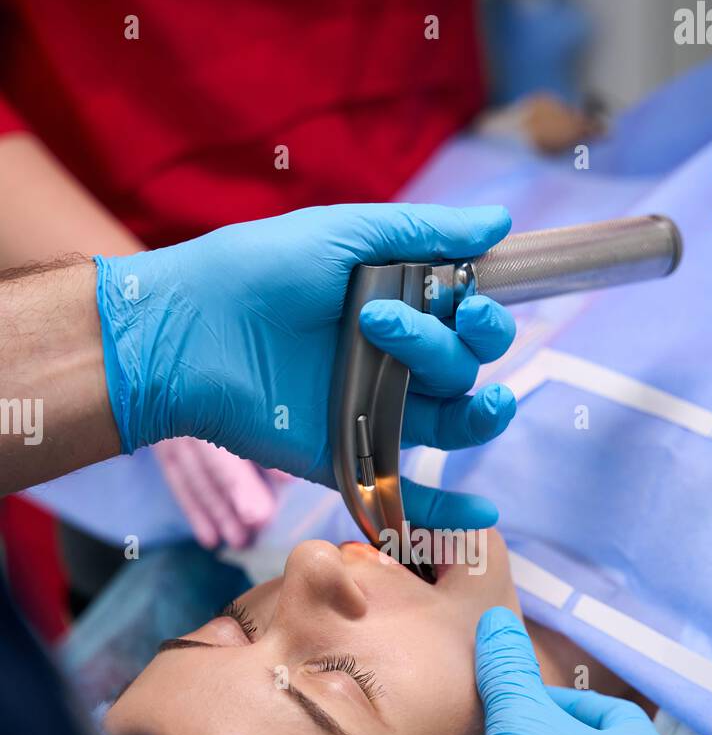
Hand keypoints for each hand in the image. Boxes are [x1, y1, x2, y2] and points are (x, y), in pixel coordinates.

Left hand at [95, 204, 516, 530]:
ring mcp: (374, 412)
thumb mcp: (344, 235)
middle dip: (449, 348)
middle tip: (388, 326)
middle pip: (464, 369)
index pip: (469, 321)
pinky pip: (409, 492)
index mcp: (399, 306)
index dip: (485, 317)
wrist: (185, 331)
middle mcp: (393, 361)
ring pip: (452, 421)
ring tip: (420, 369)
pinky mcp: (349, 459)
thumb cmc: (258, 270)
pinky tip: (483, 512)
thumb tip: (501, 222)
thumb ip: (425, 232)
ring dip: (470, 411)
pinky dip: (447, 509)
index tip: (471, 301)